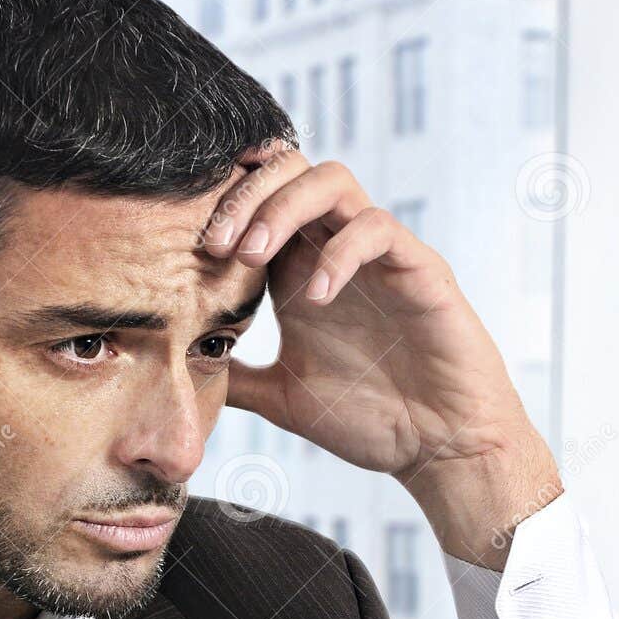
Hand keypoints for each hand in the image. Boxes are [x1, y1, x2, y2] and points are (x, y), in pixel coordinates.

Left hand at [206, 149, 561, 564]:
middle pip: (289, 171)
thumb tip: (179, 373)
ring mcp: (378, 255)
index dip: (219, 208)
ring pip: (332, 181)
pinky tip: (316, 298)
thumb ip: (236, 378)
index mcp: (299, 271)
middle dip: (244, 196)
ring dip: (282, 207)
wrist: (438, 447)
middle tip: (214, 244)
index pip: (257, 203)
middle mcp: (335, 251)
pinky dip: (339, 253)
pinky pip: (377, 229)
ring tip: (252, 255)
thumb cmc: (371, 419)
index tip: (186, 246)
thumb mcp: (281, 398)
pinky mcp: (418, 268)